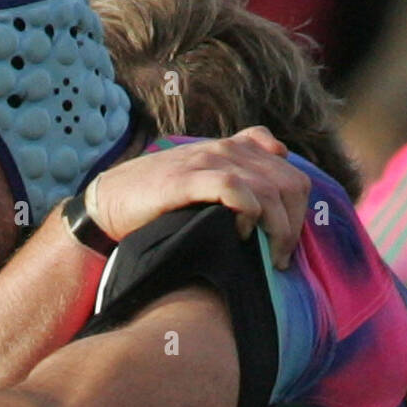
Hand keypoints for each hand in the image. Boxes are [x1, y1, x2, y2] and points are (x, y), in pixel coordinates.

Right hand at [90, 127, 309, 267]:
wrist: (109, 201)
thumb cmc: (156, 202)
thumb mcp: (203, 185)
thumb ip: (236, 184)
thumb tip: (268, 207)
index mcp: (236, 148)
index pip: (291, 172)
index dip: (298, 209)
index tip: (286, 240)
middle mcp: (228, 149)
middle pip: (289, 183)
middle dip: (293, 224)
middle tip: (280, 257)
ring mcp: (209, 161)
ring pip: (269, 190)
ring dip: (277, 228)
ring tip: (270, 256)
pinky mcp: (190, 178)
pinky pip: (236, 190)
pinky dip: (247, 213)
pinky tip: (241, 234)